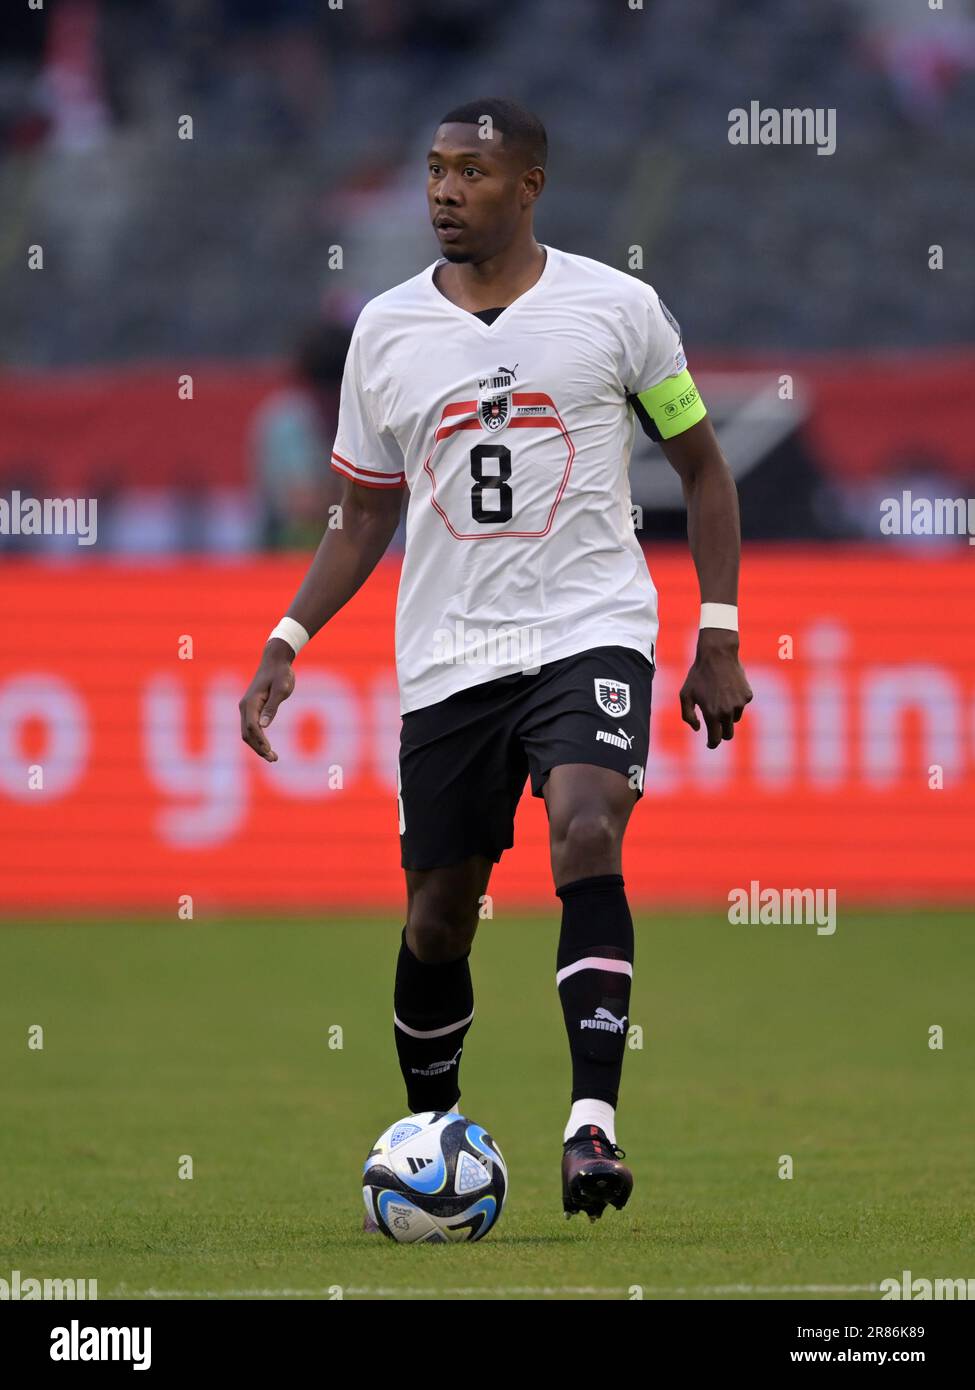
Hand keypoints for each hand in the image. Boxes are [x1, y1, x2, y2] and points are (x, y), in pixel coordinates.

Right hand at [238, 640, 296, 760]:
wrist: (275, 661)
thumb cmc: (280, 673)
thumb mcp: (281, 689)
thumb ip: (272, 707)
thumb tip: (264, 726)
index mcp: (251, 702)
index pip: (252, 726)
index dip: (260, 741)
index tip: (270, 751)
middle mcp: (245, 706)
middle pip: (247, 733)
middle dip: (258, 748)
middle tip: (273, 759)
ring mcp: (246, 708)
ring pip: (247, 733)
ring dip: (257, 746)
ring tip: (272, 757)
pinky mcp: (251, 709)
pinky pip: (250, 728)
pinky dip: (257, 740)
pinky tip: (267, 747)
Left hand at [679, 629, 752, 748]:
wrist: (717, 655)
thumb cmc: (698, 675)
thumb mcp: (685, 695)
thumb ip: (688, 715)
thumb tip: (698, 729)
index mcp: (712, 714)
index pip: (715, 739)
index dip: (712, 744)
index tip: (710, 744)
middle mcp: (727, 712)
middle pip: (728, 734)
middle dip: (721, 734)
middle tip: (716, 728)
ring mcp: (739, 704)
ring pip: (734, 719)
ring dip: (727, 715)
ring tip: (718, 698)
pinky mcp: (747, 695)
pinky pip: (741, 705)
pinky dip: (735, 702)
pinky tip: (727, 689)